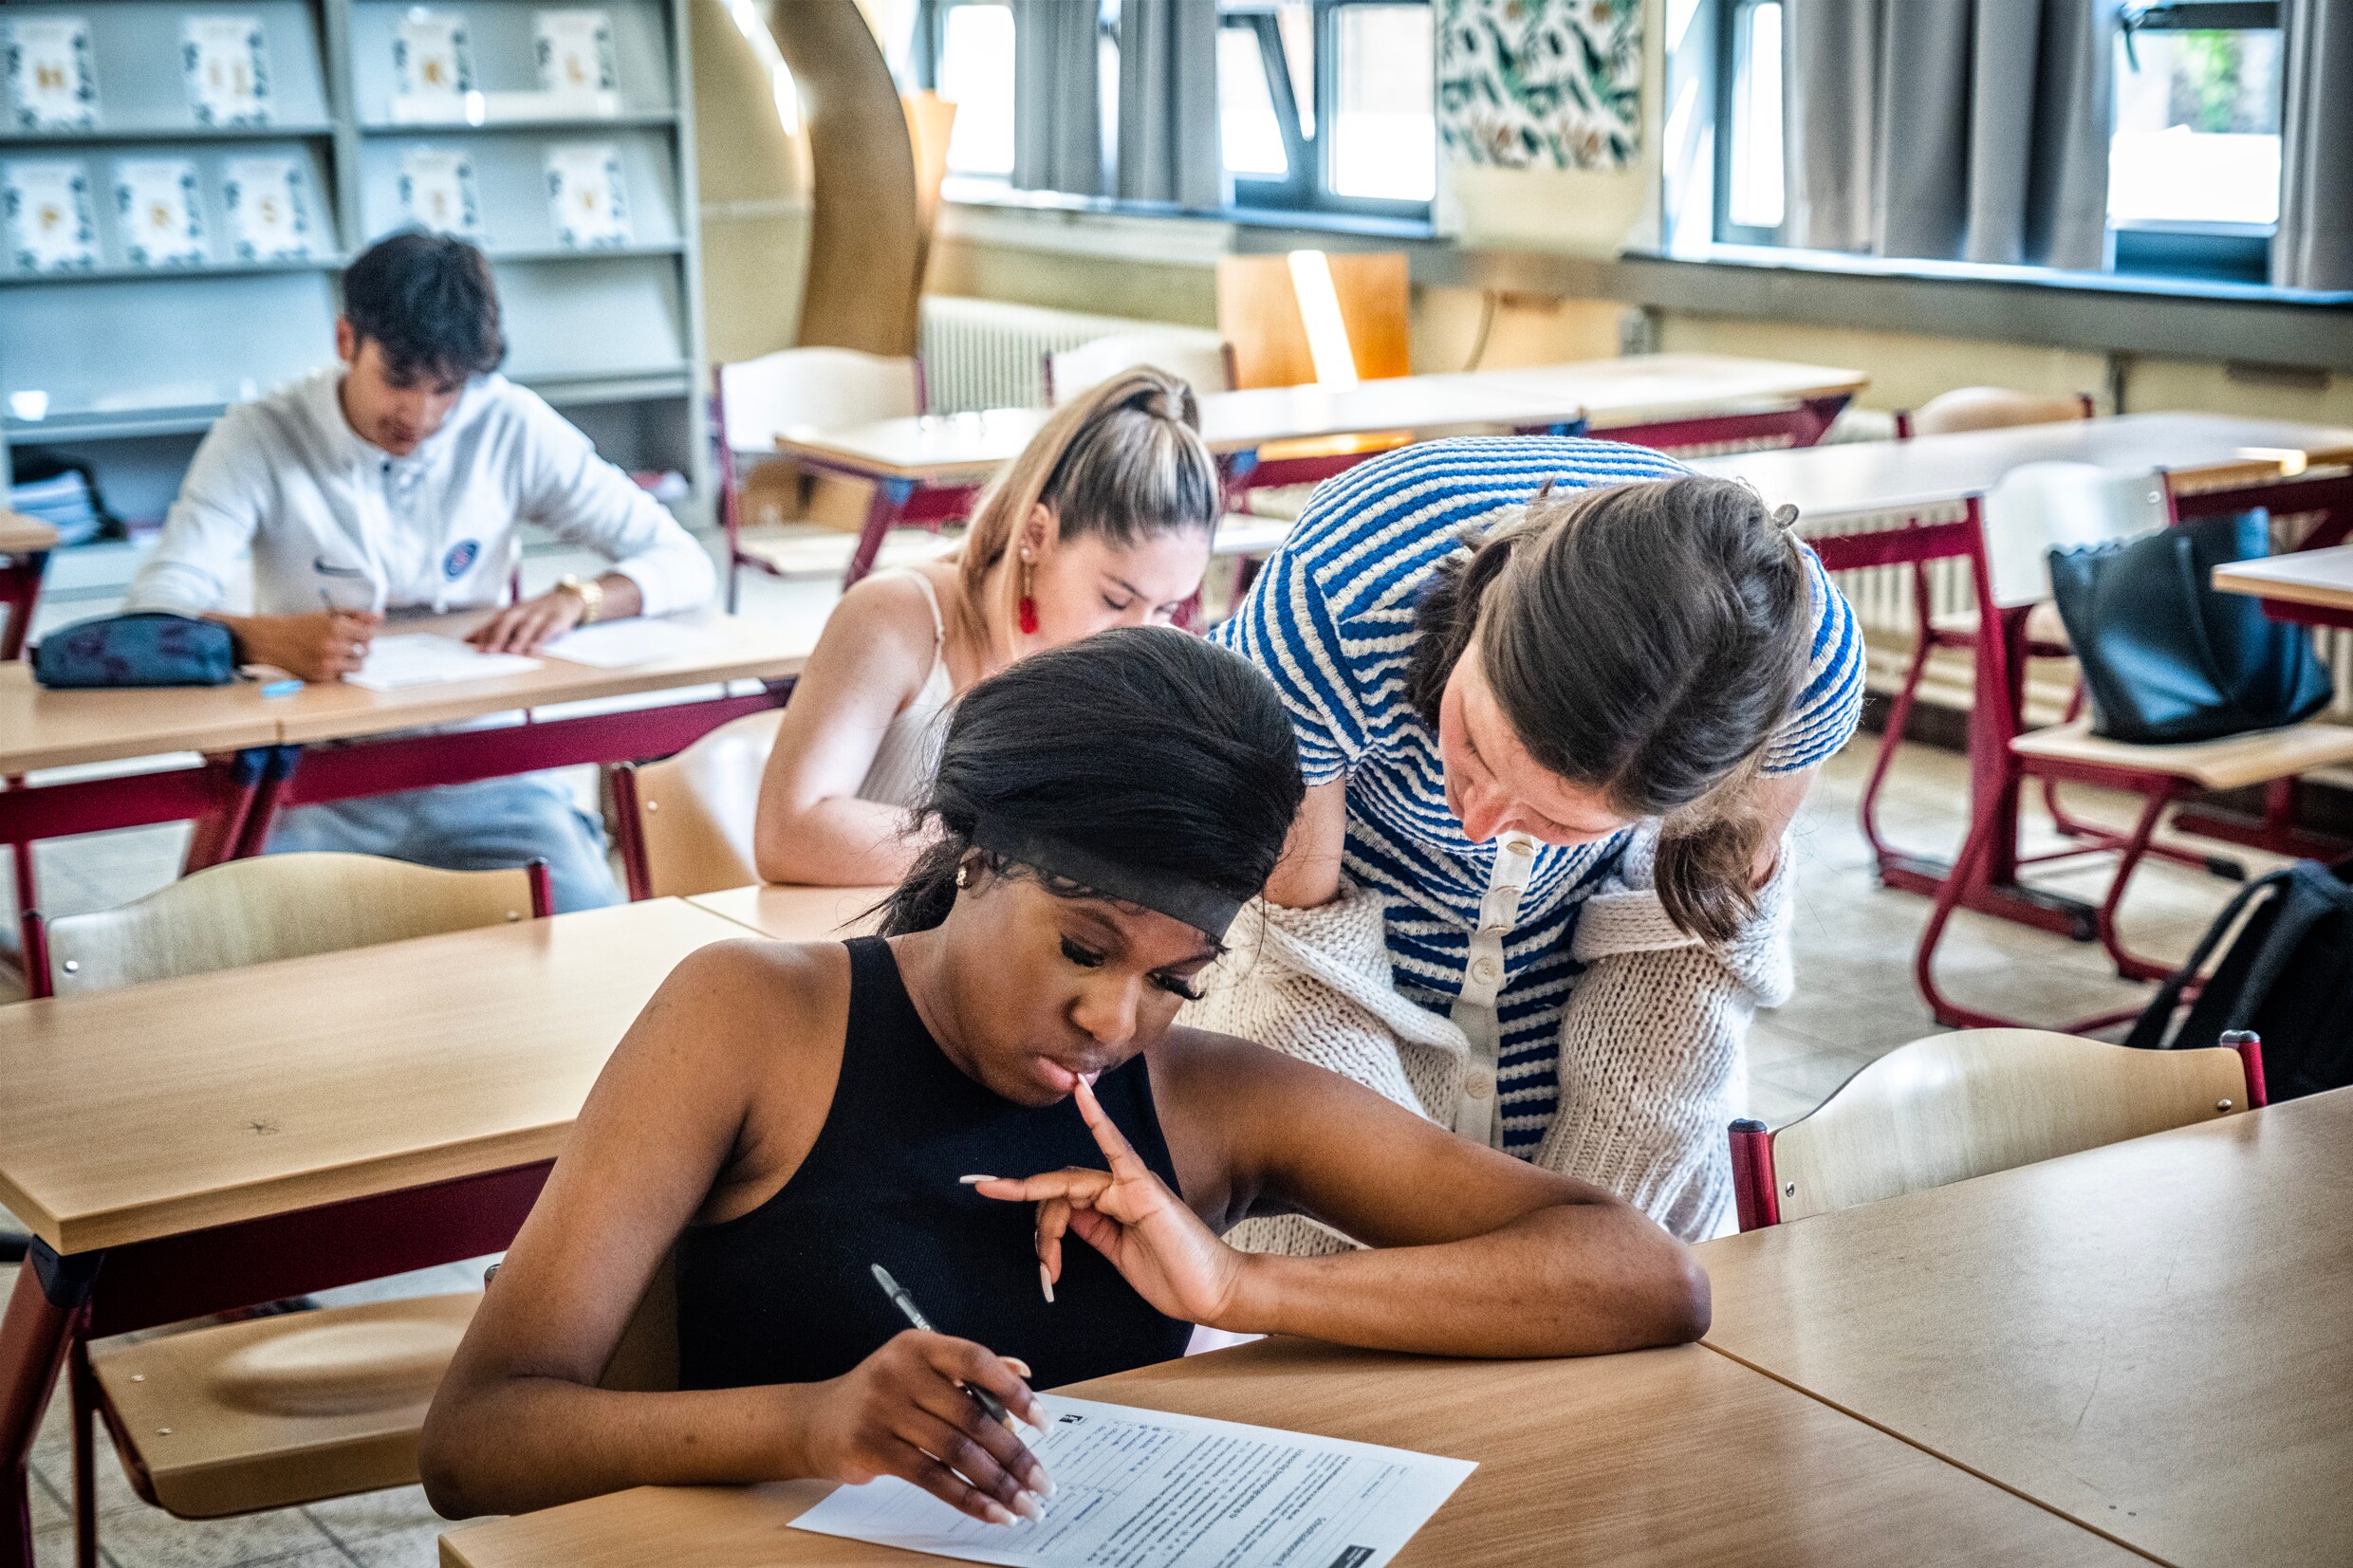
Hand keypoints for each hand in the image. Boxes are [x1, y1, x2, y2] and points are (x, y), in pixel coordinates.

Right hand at [220, 609, 381, 682]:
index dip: (366, 634)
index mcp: (337, 627)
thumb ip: (356, 615)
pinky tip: (328, 661)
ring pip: (359, 666)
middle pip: (366, 651)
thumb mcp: (328, 615)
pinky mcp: (323, 677)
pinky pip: (344, 676)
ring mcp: (329, 663)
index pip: (369, 634)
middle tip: (347, 643)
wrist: (273, 641)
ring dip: (353, 660)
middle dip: (360, 647)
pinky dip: (340, 670)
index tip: (360, 634)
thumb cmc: (301, 626)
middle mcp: (334, 646)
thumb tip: (379, 616)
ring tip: (339, 653)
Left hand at [467, 589, 585, 654]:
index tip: (473, 649)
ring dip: (518, 639)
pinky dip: (540, 640)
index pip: (493, 623)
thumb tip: (467, 640)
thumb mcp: (514, 618)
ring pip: (527, 627)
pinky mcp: (556, 619)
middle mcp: (522, 611)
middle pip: (507, 622)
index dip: (483, 635)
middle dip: (497, 637)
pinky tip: (534, 650)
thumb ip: (493, 629)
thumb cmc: (535, 613)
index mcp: (510, 612)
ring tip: (511, 652)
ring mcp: (539, 615)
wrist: (565, 598)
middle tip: (488, 652)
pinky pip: (547, 630)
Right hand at [797, 1330, 1051, 1525]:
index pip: (976, 1361)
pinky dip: (967, 1498)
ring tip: (1024, 1504)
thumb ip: (969, 1371)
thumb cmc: (880, 1395)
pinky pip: (931, 1477)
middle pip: (971, 1416)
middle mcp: (900, 1372)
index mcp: (919, 1346)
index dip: (1013, 1391)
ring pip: (955, 1451)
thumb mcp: (920, 1370)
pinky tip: (991, 1511)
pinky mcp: (871, 1447)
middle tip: (1042, 1481)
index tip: (1043, 1423)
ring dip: (997, 1483)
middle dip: (1014, 1454)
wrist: (815, 1421)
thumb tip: (1022, 1373)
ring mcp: (882, 1409)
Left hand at [973, 1078, 1250, 1327]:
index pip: (1063, 1199)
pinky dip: (1095, 1117)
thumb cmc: (1176, 1276)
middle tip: (1046, 1267)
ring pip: (1069, 1187)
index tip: (1014, 1227)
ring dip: (1049, 1226)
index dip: (1039, 1221)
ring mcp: (1131, 1182)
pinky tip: (1080, 1091)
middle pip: (1059, 1192)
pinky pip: (1113, 1146)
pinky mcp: (1141, 1186)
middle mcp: (1120, 1186)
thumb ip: (1093, 1232)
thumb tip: (1063, 1217)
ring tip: (1054, 1266)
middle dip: (1042, 1230)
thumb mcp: (1121, 1256)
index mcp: (1115, 1203)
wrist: (1214, 1292)